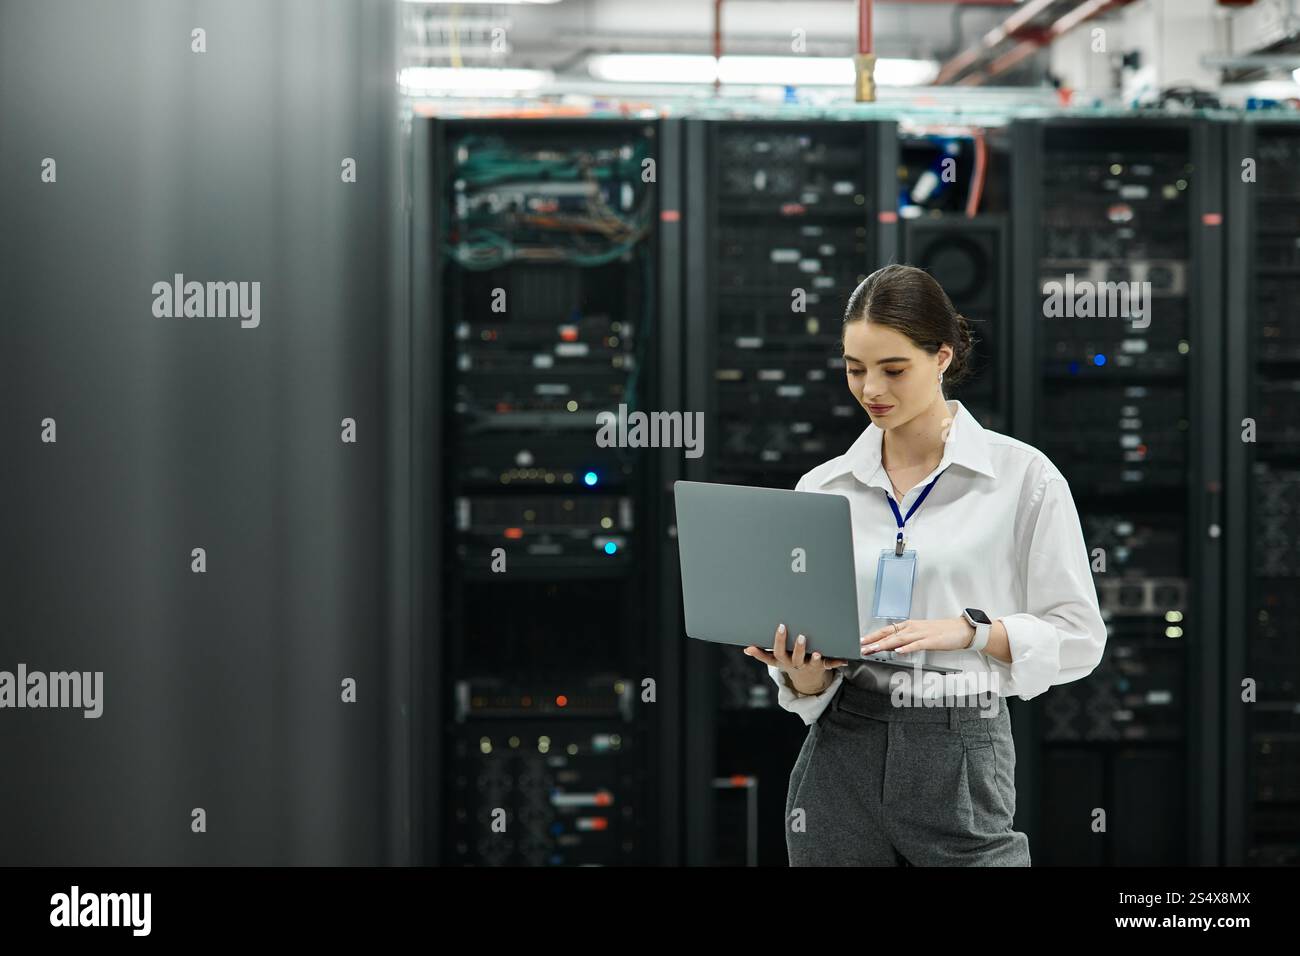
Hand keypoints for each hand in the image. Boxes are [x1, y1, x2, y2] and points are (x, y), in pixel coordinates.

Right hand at [744, 622, 848, 693]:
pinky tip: (845, 660)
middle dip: (797, 648)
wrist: (808, 680)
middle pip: (794, 658)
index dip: (768, 651)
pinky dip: (838, 662)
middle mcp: (795, 665)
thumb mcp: (776, 660)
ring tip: (817, 652)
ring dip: (814, 658)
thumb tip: (745, 649)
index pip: (774, 656)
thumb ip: (762, 654)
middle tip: (800, 636)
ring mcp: (808, 666)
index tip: (770, 636)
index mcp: (783, 662)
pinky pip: (830, 665)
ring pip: (811, 663)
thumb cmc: (790, 662)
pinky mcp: (822, 666)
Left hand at [860, 617, 974, 654]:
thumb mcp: (920, 633)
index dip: (873, 636)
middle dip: (874, 641)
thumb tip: (892, 646)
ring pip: (899, 639)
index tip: (862, 641)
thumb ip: (906, 640)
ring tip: (874, 649)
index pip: (887, 630)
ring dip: (886, 644)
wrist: (961, 629)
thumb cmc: (941, 632)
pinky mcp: (931, 640)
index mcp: (909, 626)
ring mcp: (921, 633)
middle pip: (890, 634)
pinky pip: (916, 644)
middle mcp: (912, 628)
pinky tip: (898, 651)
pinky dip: (907, 648)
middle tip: (862, 647)